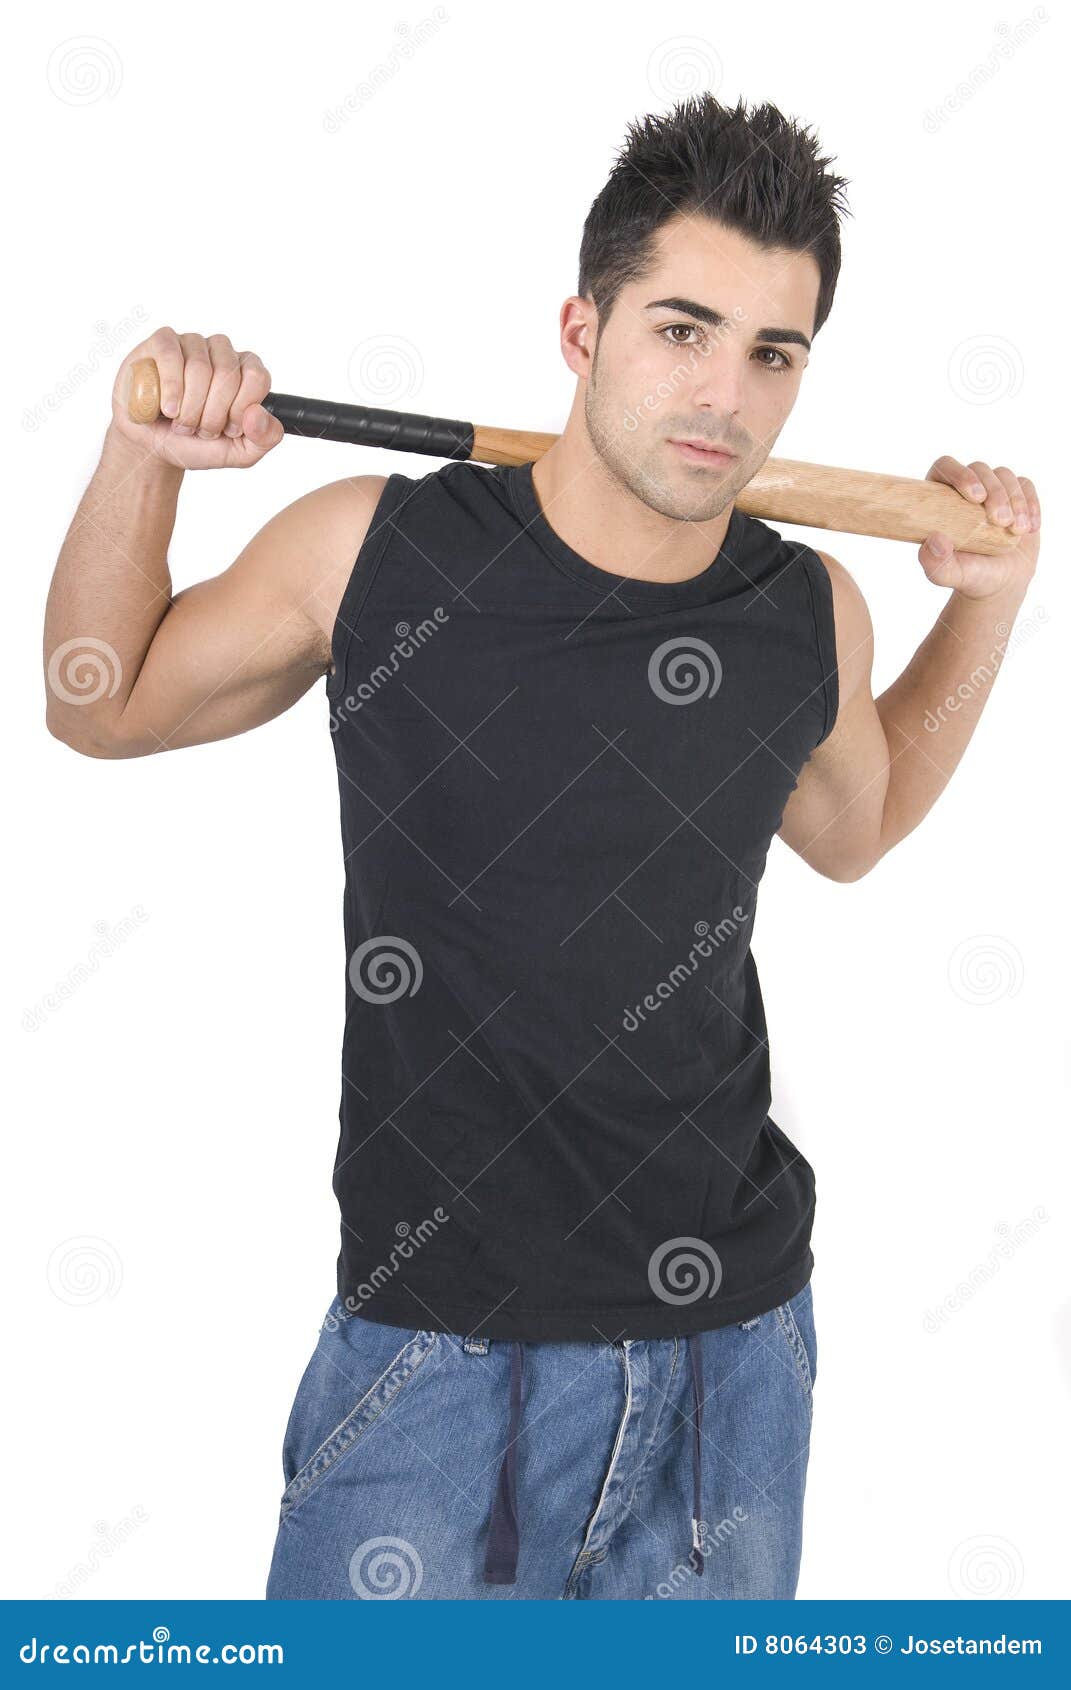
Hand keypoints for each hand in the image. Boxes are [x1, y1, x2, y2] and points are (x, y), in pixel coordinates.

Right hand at [110, 327, 284, 468]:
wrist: (154, 446)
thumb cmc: (196, 443)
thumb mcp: (239, 452)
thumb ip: (264, 439)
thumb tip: (257, 414)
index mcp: (246, 372)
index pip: (256, 377)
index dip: (240, 409)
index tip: (228, 429)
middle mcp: (223, 352)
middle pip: (228, 374)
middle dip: (212, 414)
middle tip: (201, 429)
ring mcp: (193, 343)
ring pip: (199, 367)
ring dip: (189, 407)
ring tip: (182, 421)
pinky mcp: (163, 342)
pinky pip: (171, 356)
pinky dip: (170, 388)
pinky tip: (167, 407)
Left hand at [920, 456, 1039, 599]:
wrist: (999, 582)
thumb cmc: (969, 575)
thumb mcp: (948, 574)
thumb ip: (935, 563)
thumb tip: (934, 540)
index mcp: (939, 497)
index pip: (945, 467)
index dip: (961, 474)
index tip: (977, 498)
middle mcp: (964, 487)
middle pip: (979, 469)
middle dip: (995, 492)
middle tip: (1000, 521)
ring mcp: (991, 489)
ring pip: (1004, 475)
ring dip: (1015, 500)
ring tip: (1016, 531)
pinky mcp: (1015, 494)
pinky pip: (1025, 485)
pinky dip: (1031, 504)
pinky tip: (1029, 527)